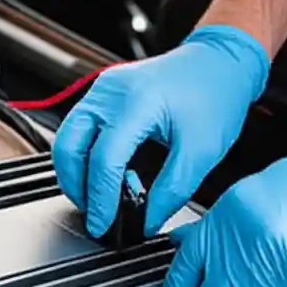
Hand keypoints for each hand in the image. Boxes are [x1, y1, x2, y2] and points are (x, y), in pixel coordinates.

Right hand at [53, 25, 269, 237]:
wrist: (220, 61)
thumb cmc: (215, 95)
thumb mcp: (202, 152)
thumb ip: (172, 191)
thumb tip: (147, 221)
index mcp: (137, 102)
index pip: (104, 160)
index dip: (101, 199)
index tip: (103, 224)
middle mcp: (111, 92)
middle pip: (69, 147)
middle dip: (75, 187)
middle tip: (94, 214)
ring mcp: (102, 89)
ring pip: (67, 138)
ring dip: (74, 172)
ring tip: (98, 198)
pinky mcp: (103, 92)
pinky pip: (78, 128)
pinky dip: (83, 156)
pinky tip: (104, 174)